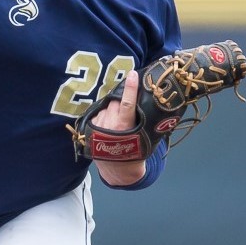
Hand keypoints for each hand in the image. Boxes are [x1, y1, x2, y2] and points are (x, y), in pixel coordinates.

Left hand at [92, 70, 147, 186]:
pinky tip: (109, 124)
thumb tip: (155, 106)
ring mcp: (99, 125)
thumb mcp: (144, 138)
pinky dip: (104, 114)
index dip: (131, 88)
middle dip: (122, 100)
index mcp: (124, 126)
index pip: (128, 103)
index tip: (132, 74)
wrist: (118, 170)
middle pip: (116, 101)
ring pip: (107, 106)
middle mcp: (110, 124)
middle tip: (127, 105)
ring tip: (118, 119)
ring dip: (113, 108)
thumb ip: (144, 121)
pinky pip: (99, 113)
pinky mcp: (91, 126)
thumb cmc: (135, 154)